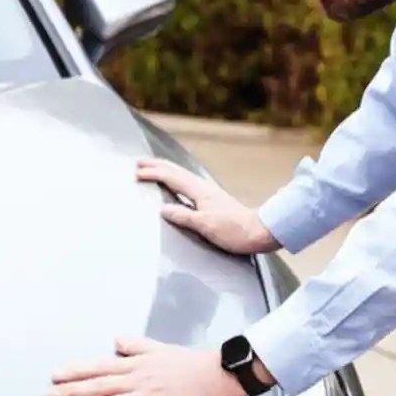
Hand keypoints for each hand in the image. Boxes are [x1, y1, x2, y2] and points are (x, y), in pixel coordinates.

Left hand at [47, 337, 253, 395]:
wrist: (220, 375)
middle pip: (100, 386)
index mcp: (138, 365)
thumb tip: (117, 341)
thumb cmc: (193, 363)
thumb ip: (138, 346)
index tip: (57, 375)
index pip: (101, 367)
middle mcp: (139, 380)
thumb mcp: (162, 348)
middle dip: (72, 391)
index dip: (77, 372)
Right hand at [136, 158, 280, 254]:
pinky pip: (187, 184)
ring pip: (181, 175)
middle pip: (176, 171)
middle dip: (156, 166)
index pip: (171, 178)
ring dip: (164, 171)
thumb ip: (183, 216)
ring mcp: (208, 193)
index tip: (136, 174)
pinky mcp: (212, 200)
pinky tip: (175, 186)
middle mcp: (203, 188)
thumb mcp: (205, 225)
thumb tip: (162, 209)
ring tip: (151, 169)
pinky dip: (175, 180)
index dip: (153, 174)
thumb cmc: (234, 230)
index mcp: (199, 191)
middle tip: (138, 163)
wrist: (259, 232)